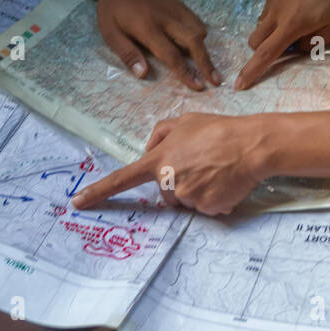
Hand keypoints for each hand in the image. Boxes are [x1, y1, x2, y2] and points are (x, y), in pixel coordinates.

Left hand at [72, 113, 268, 215]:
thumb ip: (161, 134)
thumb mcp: (185, 120)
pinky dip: (214, 198)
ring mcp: (188, 198)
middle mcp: (169, 182)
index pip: (122, 178)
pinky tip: (225, 181)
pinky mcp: (208, 210)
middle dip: (178, 182)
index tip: (77, 203)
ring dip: (197, 190)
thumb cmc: (219, 130)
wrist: (252, 145)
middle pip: (164, 193)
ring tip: (216, 169)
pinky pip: (205, 208)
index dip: (98, 191)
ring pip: (185, 201)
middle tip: (201, 163)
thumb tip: (149, 150)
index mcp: (159, 160)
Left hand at [97, 0, 220, 89]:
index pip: (171, 54)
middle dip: (206, 62)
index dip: (185, 72)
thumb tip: (143, 74)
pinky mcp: (179, 5)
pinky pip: (197, 21)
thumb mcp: (110, 33)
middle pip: (193, 41)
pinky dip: (201, 35)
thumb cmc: (113, 9)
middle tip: (215, 80)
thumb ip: (127, 54)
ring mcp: (175, 10)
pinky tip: (197, 46)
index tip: (198, 86)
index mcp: (147, 28)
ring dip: (204, 49)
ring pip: (199, 30)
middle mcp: (166, 18)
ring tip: (207, 67)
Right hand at [236, 0, 329, 89]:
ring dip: (274, 26)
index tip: (238, 84)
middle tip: (285, 42)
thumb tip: (294, 46)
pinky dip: (278, 6)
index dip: (252, 71)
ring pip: (263, 21)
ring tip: (298, 12)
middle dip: (263, 48)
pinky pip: (269, 2)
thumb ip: (312, 44)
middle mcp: (276, 11)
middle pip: (255, 40)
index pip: (266, 53)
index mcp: (292, 25)